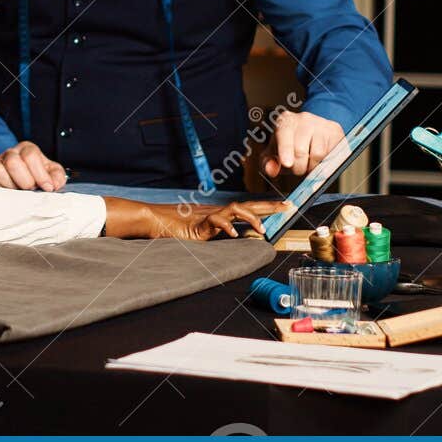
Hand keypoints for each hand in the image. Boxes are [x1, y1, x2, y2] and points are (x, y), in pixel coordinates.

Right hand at [0, 141, 66, 191]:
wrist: (25, 177)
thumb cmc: (39, 174)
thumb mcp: (53, 173)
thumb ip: (58, 177)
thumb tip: (53, 185)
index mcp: (27, 149)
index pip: (30, 156)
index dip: (40, 174)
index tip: (47, 187)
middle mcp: (10, 153)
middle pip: (12, 162)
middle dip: (25, 181)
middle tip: (32, 189)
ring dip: (12, 187)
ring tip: (20, 192)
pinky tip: (8, 193)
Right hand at [101, 196, 294, 241]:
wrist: (154, 220)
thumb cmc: (175, 227)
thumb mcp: (202, 234)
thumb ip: (218, 234)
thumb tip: (237, 237)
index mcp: (220, 214)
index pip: (247, 208)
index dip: (266, 207)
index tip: (283, 207)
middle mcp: (217, 211)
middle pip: (248, 204)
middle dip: (269, 206)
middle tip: (288, 206)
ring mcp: (209, 215)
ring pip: (236, 209)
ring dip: (252, 218)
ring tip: (263, 230)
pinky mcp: (199, 222)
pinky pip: (216, 221)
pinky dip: (227, 227)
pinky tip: (234, 234)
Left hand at [263, 111, 346, 178]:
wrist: (312, 132)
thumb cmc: (290, 144)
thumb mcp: (274, 152)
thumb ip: (268, 163)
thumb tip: (270, 170)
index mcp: (285, 121)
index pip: (285, 136)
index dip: (285, 151)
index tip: (287, 163)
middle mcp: (304, 118)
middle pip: (301, 150)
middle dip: (298, 167)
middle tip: (298, 169)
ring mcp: (321, 123)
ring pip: (319, 154)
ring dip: (313, 167)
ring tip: (309, 164)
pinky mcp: (336, 131)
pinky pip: (333, 154)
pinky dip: (326, 163)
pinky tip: (321, 160)